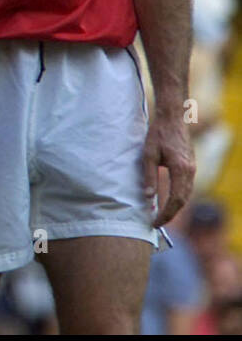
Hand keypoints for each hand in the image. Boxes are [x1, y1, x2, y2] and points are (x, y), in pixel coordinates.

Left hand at [143, 111, 194, 227]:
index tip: (154, 222)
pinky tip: (169, 200)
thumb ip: (149, 176)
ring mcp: (192, 168)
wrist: (173, 118)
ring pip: (186, 194)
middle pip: (183, 200)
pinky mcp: (191, 166)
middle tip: (156, 222)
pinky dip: (179, 197)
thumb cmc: (158, 134)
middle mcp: (190, 171)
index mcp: (181, 169)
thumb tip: (148, 197)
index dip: (166, 213)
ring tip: (161, 215)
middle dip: (170, 214)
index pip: (175, 200)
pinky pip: (187, 187)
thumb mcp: (148, 154)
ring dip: (176, 206)